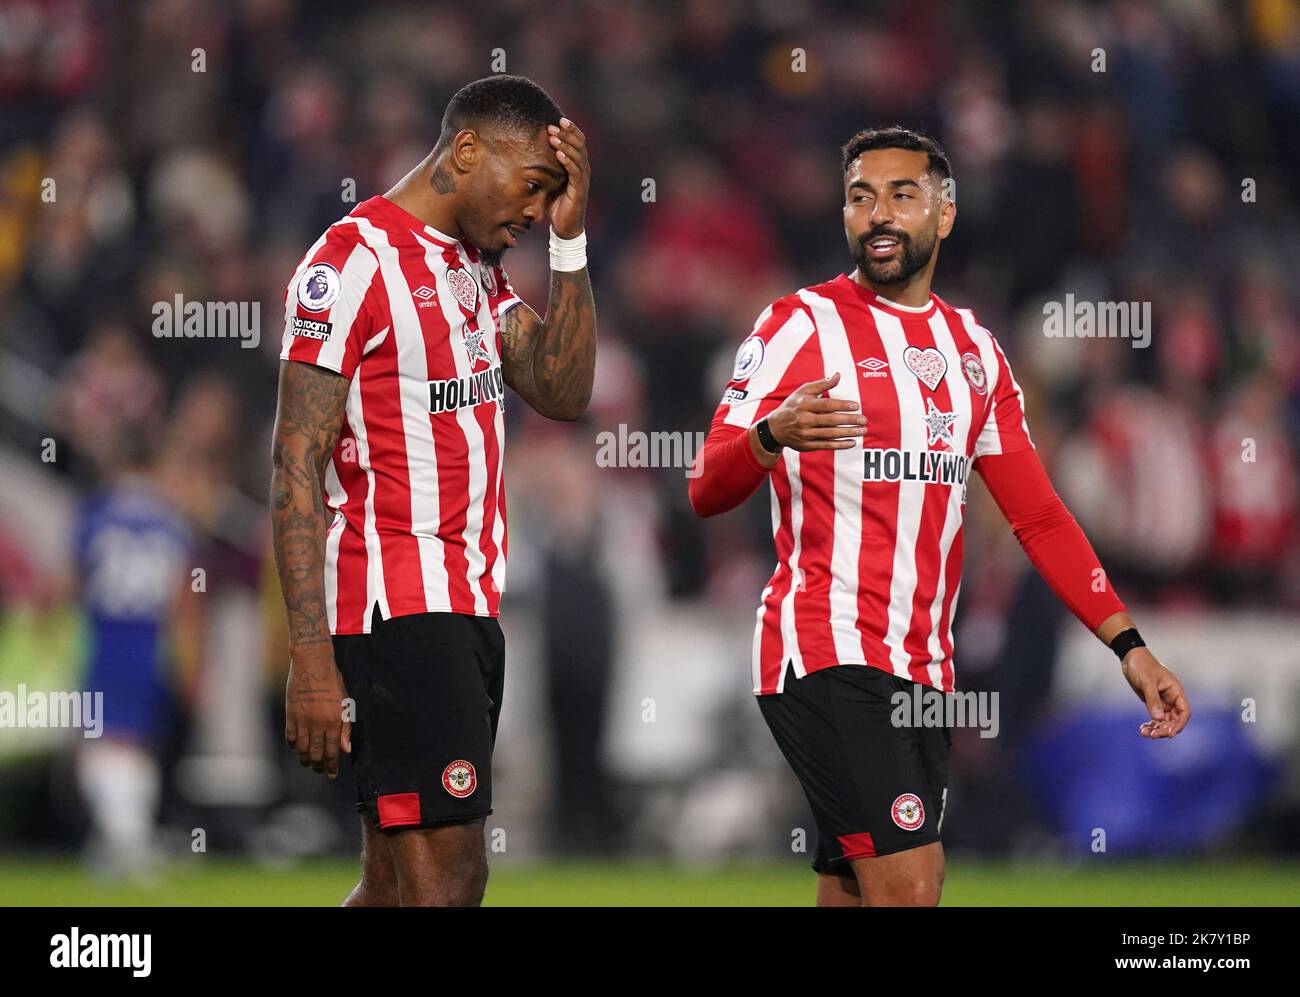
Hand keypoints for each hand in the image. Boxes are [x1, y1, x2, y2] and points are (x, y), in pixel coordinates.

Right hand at [285, 643, 351, 777]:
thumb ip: (346, 727)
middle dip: (319, 766)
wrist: (312, 664)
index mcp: (334, 721)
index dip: (333, 766)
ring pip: (302, 749)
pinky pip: (290, 737)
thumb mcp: (346, 702)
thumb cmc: (332, 681)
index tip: (333, 774)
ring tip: (308, 763)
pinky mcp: (290, 715)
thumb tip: (346, 749)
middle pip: (316, 754)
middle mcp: (317, 724)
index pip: (333, 751)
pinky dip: (293, 746)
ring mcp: (302, 720)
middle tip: (320, 770)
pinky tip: (297, 747)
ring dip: (305, 759)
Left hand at [546, 118, 588, 237]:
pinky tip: (559, 154)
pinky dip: (568, 162)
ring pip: (578, 156)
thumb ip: (546, 167)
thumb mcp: (550, 181)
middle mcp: (583, 170)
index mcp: (577, 165)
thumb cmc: (557, 203)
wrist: (565, 226)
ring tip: (554, 136)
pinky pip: (575, 172)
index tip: (557, 119)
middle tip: (555, 123)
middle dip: (568, 133)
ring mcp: (582, 180)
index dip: (570, 131)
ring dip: (566, 145)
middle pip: (580, 145)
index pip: (577, 143)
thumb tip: (529, 152)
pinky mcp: (579, 190)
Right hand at [766, 371, 866, 451]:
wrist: (775, 428)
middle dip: (849, 420)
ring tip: (862, 431)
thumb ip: (821, 384)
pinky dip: (840, 444)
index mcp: (804, 405)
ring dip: (848, 433)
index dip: (842, 406)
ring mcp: (805, 434)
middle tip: (864, 420)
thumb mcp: (803, 391)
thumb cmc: (793, 406)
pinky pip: (826, 445)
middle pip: (831, 421)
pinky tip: (852, 442)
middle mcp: (804, 420)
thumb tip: (838, 375)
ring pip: (830, 434)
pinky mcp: (807, 445)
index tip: (856, 405)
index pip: (826, 405)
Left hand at [1120, 647, 1190, 738]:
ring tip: (1144, 733)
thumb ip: (1152, 699)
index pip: (1184, 711)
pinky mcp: (1153, 703)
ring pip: (1164, 720)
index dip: (1179, 724)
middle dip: (1165, 729)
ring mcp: (1163, 701)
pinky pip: (1155, 718)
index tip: (1170, 734)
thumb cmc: (1141, 666)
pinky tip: (1142, 729)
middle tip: (1153, 735)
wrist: (1130, 658)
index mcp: (1176, 691)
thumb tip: (1158, 718)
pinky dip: (1150, 724)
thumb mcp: (1147, 681)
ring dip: (1157, 728)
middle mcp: (1172, 698)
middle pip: (1174, 719)